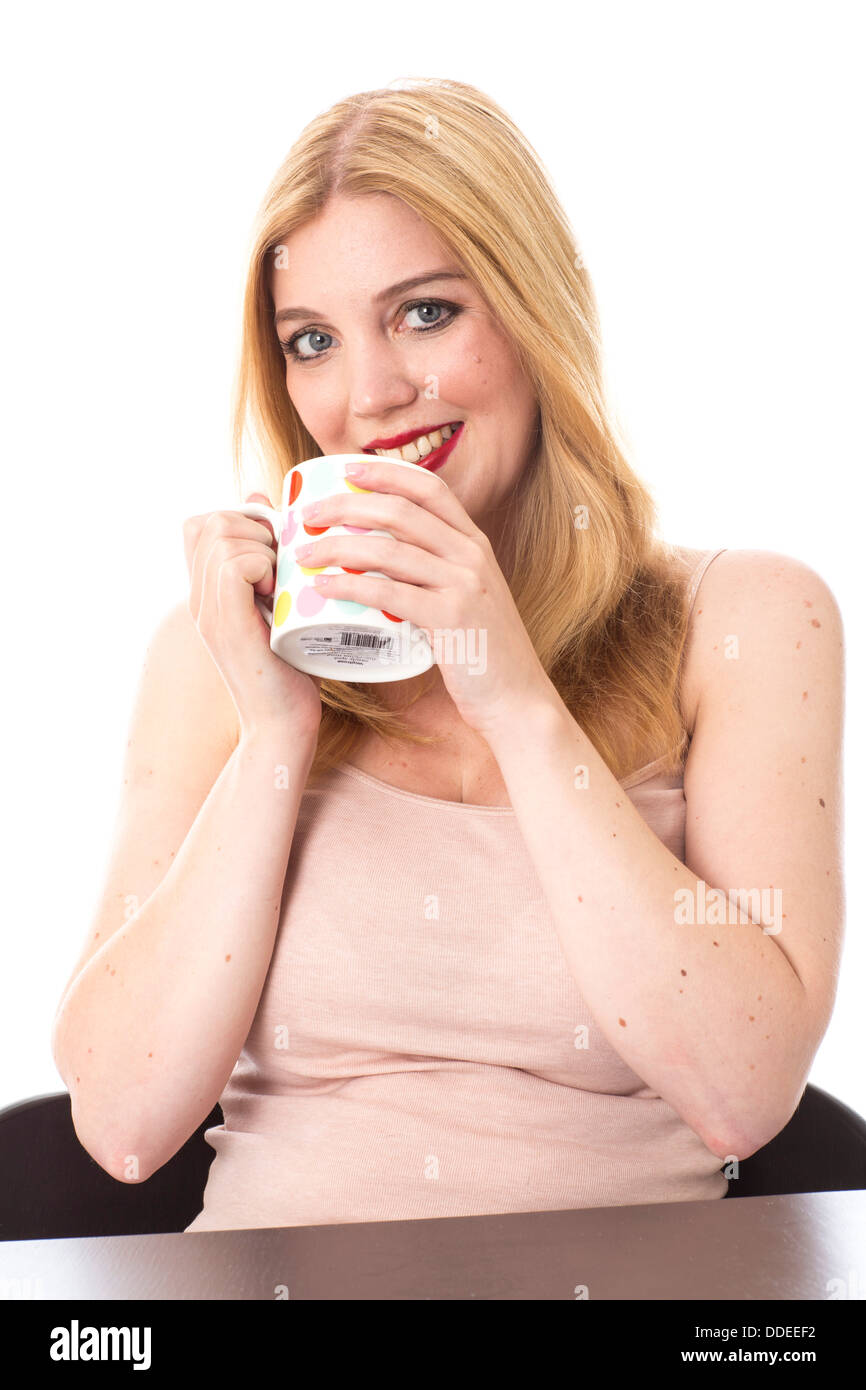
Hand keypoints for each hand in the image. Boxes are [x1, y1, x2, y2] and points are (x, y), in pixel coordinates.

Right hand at [183, 492, 323, 738]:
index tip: (274, 549)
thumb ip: (270, 559)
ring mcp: (209, 611)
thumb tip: (265, 501)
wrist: (283, 724)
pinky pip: (232, 566)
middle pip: (210, 521)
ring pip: (220, 536)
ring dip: (261, 548)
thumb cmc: (292, 666)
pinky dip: (261, 566)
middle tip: (281, 568)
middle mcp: (200, 598)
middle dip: (255, 529)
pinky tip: (275, 594)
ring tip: (278, 585)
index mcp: (208, 592)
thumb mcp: (281, 603)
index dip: (241, 520)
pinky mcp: (227, 625)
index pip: (200, 524)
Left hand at [293, 458, 554, 739]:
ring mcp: (464, 585)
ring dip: (337, 546)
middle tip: (307, 516)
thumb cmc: (483, 655)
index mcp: (475, 544)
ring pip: (388, 549)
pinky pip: (388, 592)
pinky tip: (324, 587)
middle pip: (400, 511)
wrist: (518, 701)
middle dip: (346, 505)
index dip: (387, 473)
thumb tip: (383, 561)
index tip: (348, 470)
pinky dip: (349, 586)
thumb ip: (437, 575)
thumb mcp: (468, 599)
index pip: (430, 488)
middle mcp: (472, 555)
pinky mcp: (452, 619)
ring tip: (305, 553)